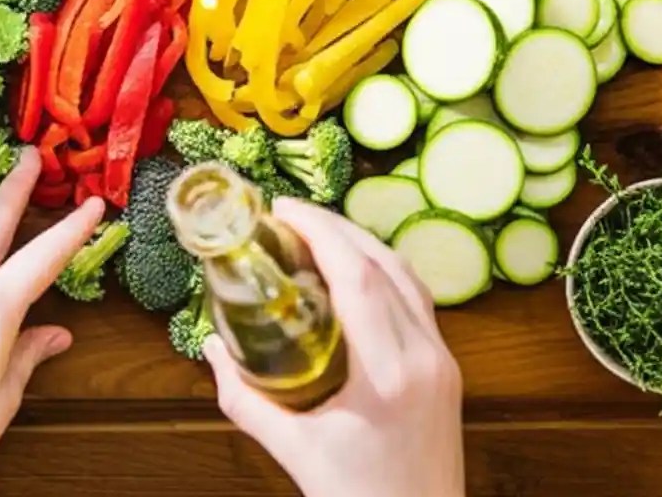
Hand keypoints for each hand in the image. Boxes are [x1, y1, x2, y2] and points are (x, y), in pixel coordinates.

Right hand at [204, 197, 464, 496]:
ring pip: (407, 276)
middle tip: (289, 215)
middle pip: (385, 264)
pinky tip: (353, 271)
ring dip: (362, 244)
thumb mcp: (293, 450)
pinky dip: (383, 272)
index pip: (359, 278)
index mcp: (389, 376)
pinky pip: (417, 300)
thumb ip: (245, 399)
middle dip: (336, 228)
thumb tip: (213, 349)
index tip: (283, 210)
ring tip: (317, 232)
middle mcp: (426, 358)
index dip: (321, 232)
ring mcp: (444, 361)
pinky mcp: (448, 369)